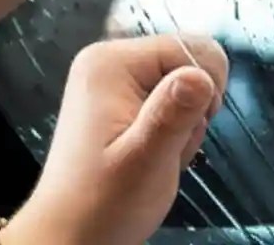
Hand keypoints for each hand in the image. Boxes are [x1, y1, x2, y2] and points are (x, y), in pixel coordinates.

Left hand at [0, 35, 229, 244]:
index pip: (188, 47)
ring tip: (157, 156)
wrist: (69, 236)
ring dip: (183, 124)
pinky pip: (168, 101)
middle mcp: (109, 61)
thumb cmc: (101, 205)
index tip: (187, 130)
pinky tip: (152, 155)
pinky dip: (172, 130)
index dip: (204, 89)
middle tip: (167, 148)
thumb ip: (172, 115)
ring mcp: (113, 81)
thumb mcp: (144, 162)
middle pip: (187, 62)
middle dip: (193, 108)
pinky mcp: (119, 100)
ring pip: (183, 85)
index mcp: (111, 64)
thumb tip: (201, 74)